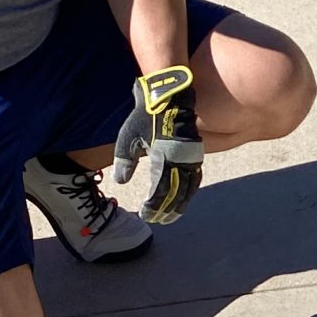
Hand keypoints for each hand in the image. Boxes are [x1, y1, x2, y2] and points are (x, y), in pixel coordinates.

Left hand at [112, 66, 204, 226]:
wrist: (169, 97)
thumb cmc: (145, 116)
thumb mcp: (128, 138)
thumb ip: (124, 162)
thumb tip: (121, 182)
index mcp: (163, 159)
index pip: (160, 191)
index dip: (154, 206)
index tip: (146, 214)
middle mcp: (180, 161)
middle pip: (176, 194)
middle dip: (166, 209)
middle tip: (158, 220)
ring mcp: (190, 158)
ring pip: (188, 188)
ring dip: (180, 204)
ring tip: (173, 215)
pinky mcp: (195, 153)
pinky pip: (195, 178)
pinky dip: (190, 191)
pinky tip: (185, 197)